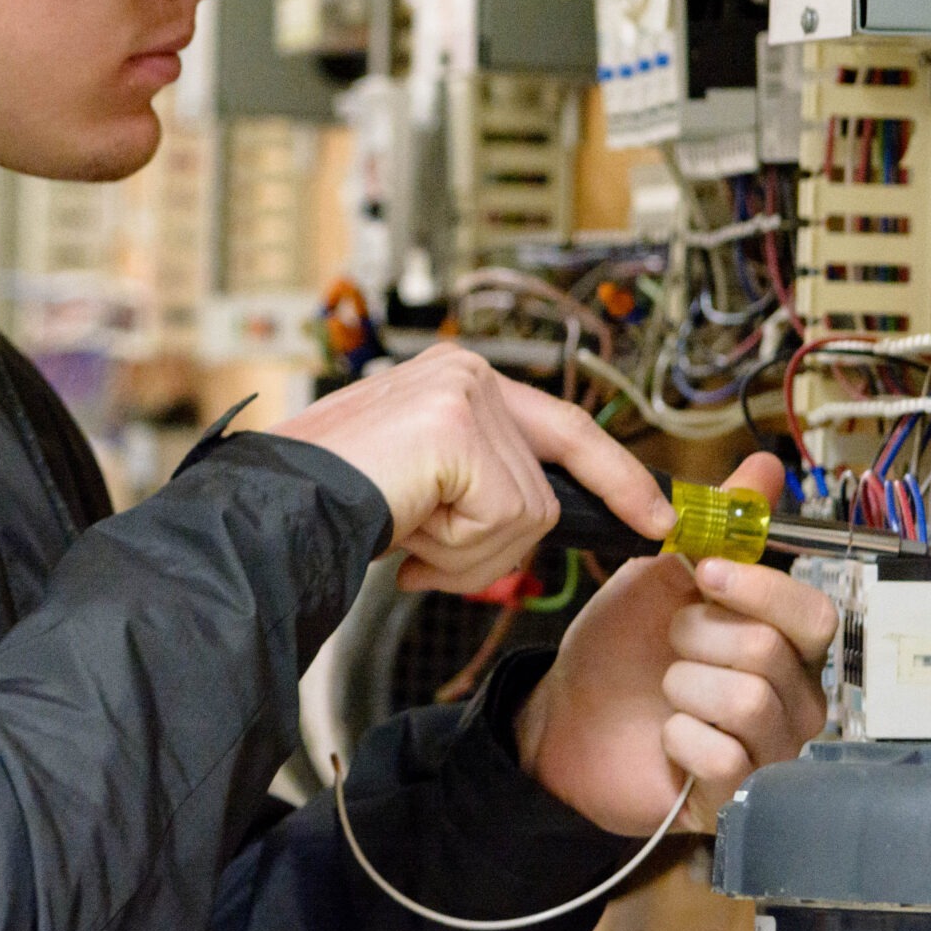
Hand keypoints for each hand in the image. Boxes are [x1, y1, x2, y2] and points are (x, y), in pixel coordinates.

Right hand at [267, 344, 671, 596]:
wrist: (274, 508)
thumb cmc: (332, 503)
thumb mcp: (423, 485)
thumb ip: (478, 485)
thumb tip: (533, 521)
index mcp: (458, 381)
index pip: (562, 425)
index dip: (615, 473)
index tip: (656, 515)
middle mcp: (467, 375)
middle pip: (548, 481)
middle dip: (536, 534)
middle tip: (558, 546)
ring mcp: (465, 396)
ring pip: (527, 514)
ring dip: (471, 555)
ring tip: (409, 545)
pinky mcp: (459, 430)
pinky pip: (503, 521)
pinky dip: (457, 553)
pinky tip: (408, 540)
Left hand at [513, 452, 837, 837]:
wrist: (563, 719)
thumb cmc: (620, 651)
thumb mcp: (663, 577)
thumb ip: (719, 529)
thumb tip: (765, 467)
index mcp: (784, 645)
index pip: (813, 611)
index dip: (758, 589)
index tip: (704, 574)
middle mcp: (792, 700)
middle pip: (774, 652)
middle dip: (701, 636)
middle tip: (670, 642)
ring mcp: (770, 754)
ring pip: (750, 701)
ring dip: (686, 684)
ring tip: (665, 688)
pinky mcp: (737, 799)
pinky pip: (724, 755)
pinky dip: (677, 737)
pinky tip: (664, 736)